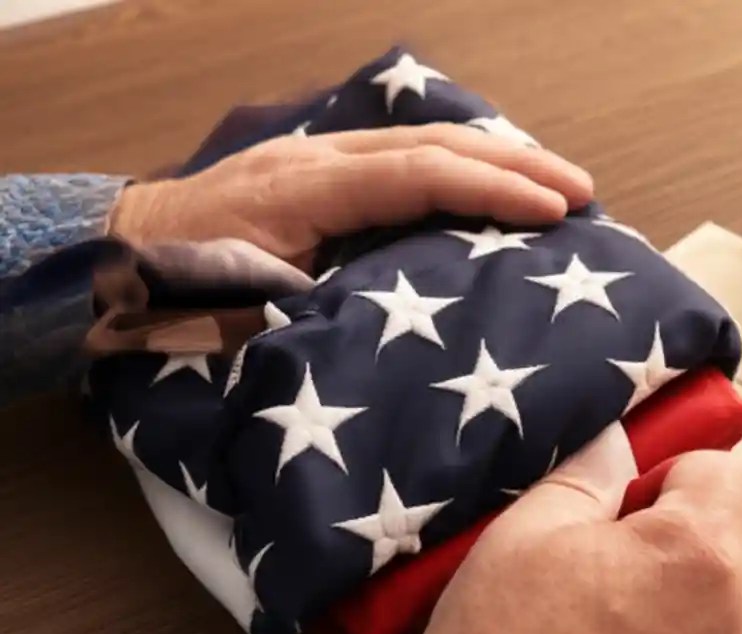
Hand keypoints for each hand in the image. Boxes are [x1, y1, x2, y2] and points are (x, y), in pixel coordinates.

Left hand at [108, 124, 593, 271]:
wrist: (112, 260)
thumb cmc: (174, 300)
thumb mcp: (244, 319)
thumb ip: (324, 314)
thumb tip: (411, 336)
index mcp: (303, 191)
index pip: (418, 175)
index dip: (492, 189)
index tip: (555, 212)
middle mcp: (316, 159)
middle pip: (432, 143)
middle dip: (514, 164)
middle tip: (582, 191)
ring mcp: (315, 158)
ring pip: (420, 141)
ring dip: (493, 160)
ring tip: (555, 186)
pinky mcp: (316, 172)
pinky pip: (401, 157)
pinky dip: (458, 169)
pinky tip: (491, 189)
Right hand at [398, 450, 741, 633]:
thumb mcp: (528, 532)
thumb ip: (587, 475)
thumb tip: (616, 447)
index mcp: (701, 553)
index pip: (721, 466)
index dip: (663, 469)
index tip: (617, 500)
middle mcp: (736, 611)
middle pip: (741, 517)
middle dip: (685, 511)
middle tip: (611, 537)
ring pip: (734, 574)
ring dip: (687, 562)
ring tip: (610, 589)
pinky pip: (720, 627)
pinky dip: (684, 612)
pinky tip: (618, 631)